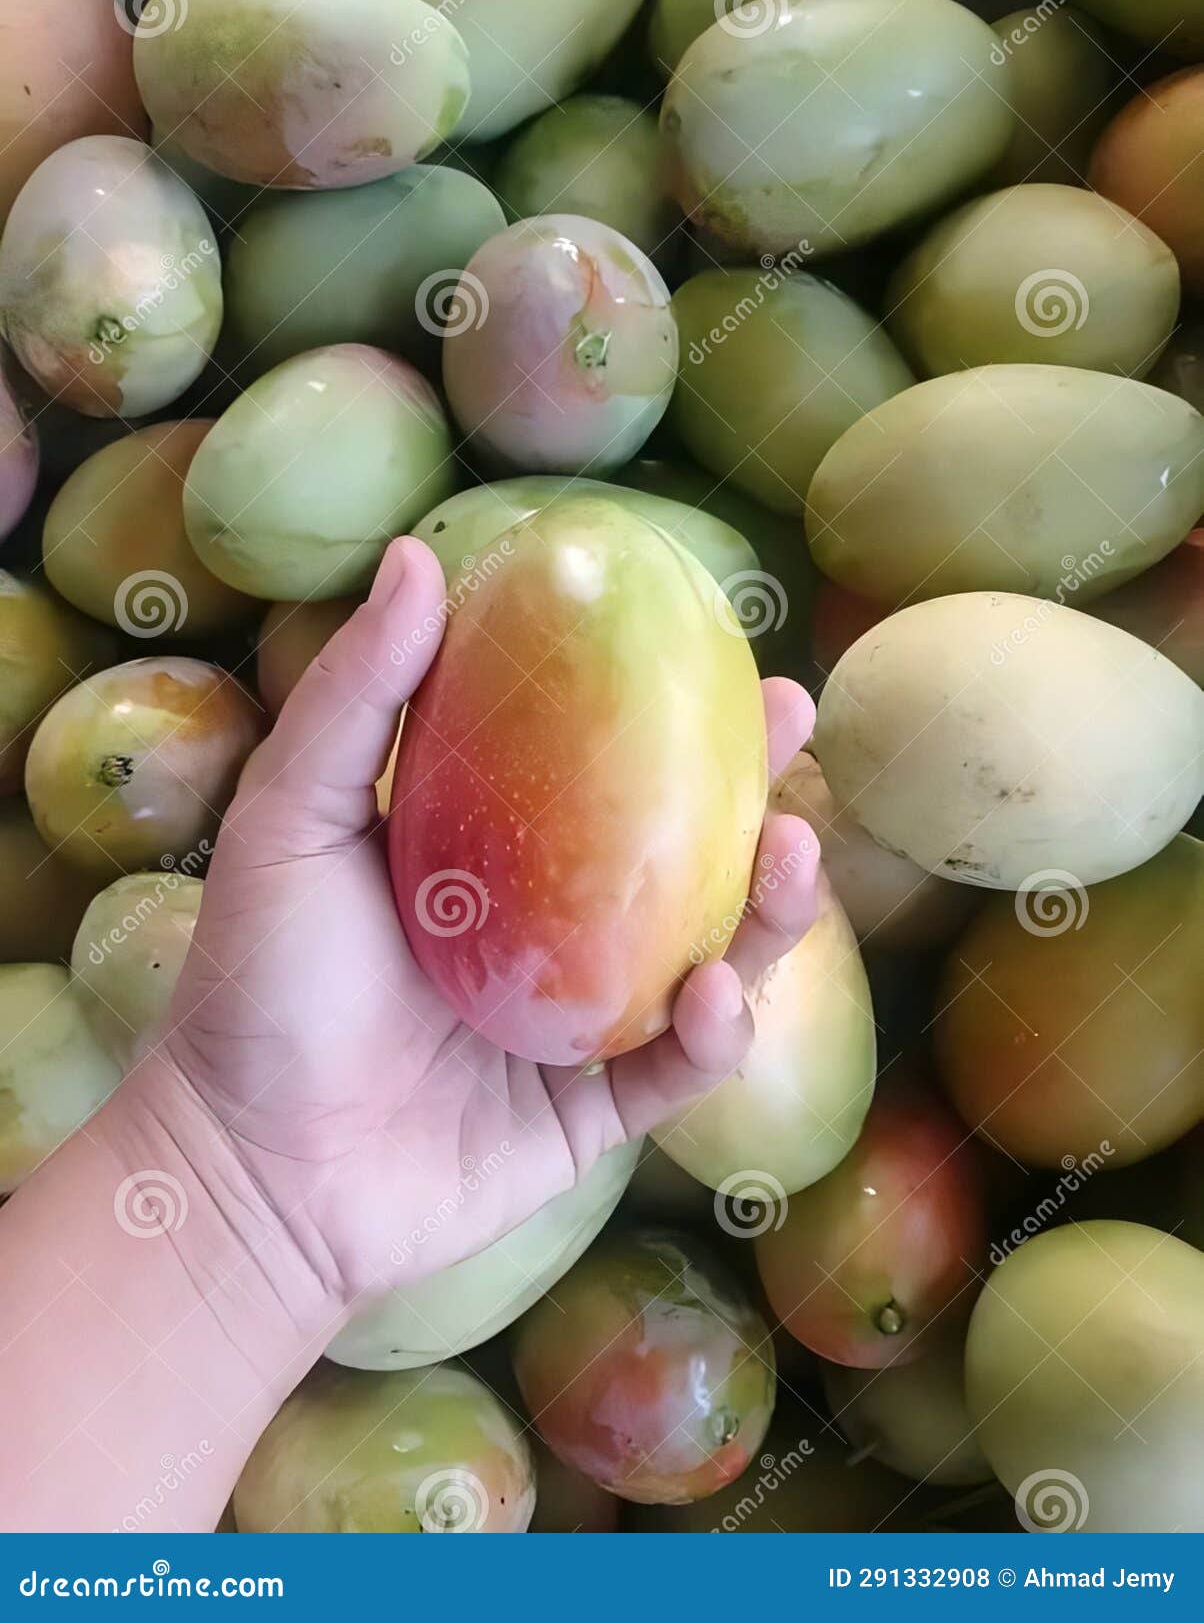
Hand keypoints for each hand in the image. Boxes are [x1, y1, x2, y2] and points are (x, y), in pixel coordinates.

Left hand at [159, 536, 820, 1309]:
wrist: (245, 1169)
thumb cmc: (257, 981)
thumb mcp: (294, 816)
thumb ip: (358, 695)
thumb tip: (418, 558)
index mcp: (490, 852)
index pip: (599, 762)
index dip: (668, 702)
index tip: (721, 640)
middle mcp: (547, 929)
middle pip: (678, 851)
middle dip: (752, 789)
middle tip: (793, 728)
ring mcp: (576, 1022)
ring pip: (706, 955)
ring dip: (769, 911)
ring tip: (792, 855)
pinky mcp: (590, 1115)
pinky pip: (677, 1071)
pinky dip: (714, 1035)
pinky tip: (717, 995)